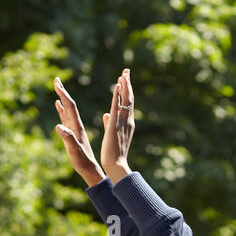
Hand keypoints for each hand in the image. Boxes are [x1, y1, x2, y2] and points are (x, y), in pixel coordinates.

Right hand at [53, 77, 103, 186]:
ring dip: (62, 98)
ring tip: (57, 87)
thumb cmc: (82, 162)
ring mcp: (74, 129)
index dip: (64, 94)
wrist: (90, 170)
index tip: (57, 83)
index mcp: (77, 127)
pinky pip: (66, 118)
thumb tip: (58, 126)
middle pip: (69, 105)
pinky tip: (58, 104)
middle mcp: (76, 125)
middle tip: (56, 79)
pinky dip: (61, 109)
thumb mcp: (74, 150)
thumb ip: (68, 138)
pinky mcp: (72, 134)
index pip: (70, 107)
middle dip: (63, 92)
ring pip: (67, 110)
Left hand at [101, 68, 134, 183]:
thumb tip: (106, 115)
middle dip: (128, 84)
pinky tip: (118, 84)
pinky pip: (117, 107)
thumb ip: (109, 123)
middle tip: (126, 70)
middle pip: (129, 99)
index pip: (127, 104)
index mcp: (127, 123)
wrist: (116, 165)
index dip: (126, 91)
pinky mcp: (114, 124)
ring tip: (124, 73)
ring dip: (125, 86)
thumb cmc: (113, 154)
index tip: (124, 79)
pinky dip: (118, 95)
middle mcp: (127, 121)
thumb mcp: (111, 135)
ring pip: (125, 100)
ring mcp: (122, 122)